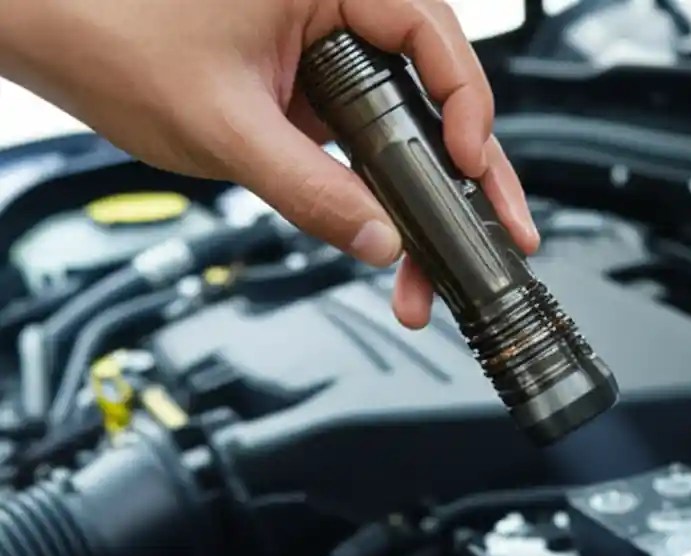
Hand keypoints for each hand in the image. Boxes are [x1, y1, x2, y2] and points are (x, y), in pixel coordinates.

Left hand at [0, 0, 537, 328]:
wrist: (46, 32)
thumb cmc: (110, 33)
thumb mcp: (225, 126)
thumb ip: (310, 189)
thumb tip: (379, 238)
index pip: (431, 36)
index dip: (466, 107)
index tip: (472, 168)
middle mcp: (337, 7)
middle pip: (435, 88)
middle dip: (470, 169)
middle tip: (504, 225)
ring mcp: (327, 50)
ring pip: (408, 120)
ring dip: (430, 192)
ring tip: (446, 256)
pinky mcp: (312, 87)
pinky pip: (368, 135)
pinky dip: (386, 186)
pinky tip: (404, 235)